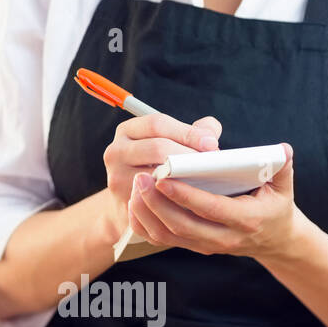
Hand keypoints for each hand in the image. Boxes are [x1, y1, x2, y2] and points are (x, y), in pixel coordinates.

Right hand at [103, 112, 222, 243]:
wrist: (134, 203)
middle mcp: (115, 151)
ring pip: (156, 175)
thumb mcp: (169, 143)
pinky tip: (193, 197)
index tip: (211, 144)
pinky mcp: (124, 202)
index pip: (157, 124)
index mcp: (127, 131)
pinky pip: (156, 199)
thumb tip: (211, 130)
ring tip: (205, 179)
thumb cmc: (158, 166)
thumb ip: (190, 132)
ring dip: (185, 177)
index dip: (187, 132)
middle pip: (156, 148)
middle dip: (188, 155)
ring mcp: (116, 178)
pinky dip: (177, 197)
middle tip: (212, 164)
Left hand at [128, 142, 301, 259]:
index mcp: (246, 220)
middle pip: (183, 225)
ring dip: (147, 212)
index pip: (210, 208)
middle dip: (158, 202)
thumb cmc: (274, 205)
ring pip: (168, 235)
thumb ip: (281, 167)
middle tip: (140, 177)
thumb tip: (283, 150)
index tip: (164, 178)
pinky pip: (162, 240)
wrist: (273, 239)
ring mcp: (207, 245)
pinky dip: (144, 224)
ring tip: (134, 187)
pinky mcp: (193, 246)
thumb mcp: (283, 187)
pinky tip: (133, 204)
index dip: (185, 195)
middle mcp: (224, 237)